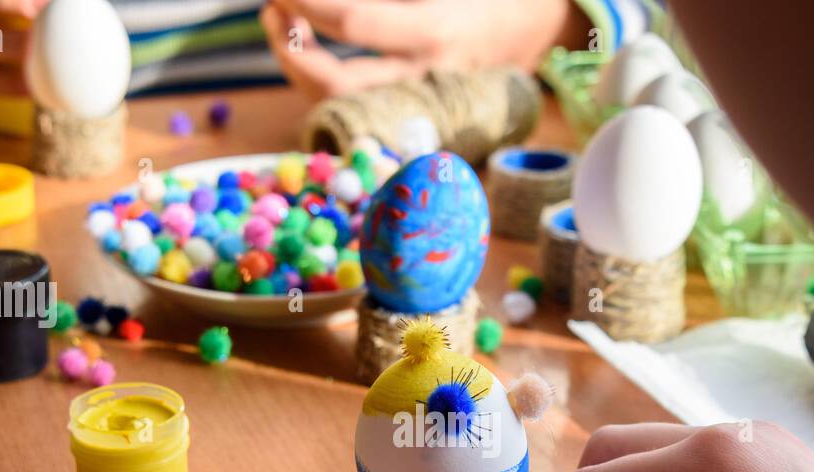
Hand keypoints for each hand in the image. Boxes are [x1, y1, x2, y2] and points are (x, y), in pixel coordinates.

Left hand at [260, 0, 589, 98]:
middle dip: (291, 49)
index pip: (351, 18)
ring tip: (282, 30)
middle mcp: (423, 75)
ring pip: (344, 107)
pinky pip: (359, 113)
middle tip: (272, 11)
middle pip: (338, 83)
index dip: (306, 2)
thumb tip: (332, 2)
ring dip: (301, 73)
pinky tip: (309, 59)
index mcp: (433, 30)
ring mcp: (419, 103)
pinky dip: (325, 89)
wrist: (541, 28)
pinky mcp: (416, 117)